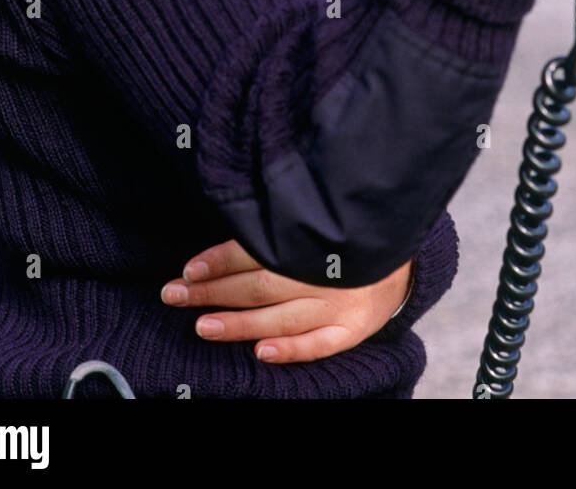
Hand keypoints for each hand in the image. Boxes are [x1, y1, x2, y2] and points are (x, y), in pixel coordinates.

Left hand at [160, 239, 413, 363]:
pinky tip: (261, 354)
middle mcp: (323, 272)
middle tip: (175, 296)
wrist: (401, 252)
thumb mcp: (313, 221)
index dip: (220, 259)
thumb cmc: (342, 236)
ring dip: (238, 323)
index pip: (256, 249)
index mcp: (310, 239)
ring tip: (202, 326)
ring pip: (281, 317)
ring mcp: (339, 303)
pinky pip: (319, 345)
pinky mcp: (352, 329)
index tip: (189, 269)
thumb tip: (228, 231)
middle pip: (260, 284)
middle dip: (213, 291)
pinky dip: (290, 350)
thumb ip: (277, 228)